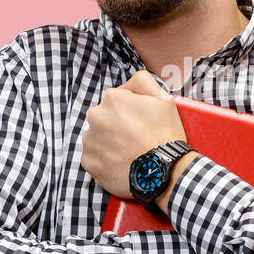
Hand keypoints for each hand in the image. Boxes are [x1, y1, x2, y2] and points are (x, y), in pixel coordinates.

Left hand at [82, 70, 186, 198]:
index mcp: (112, 98)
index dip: (131, 111)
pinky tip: (122, 163)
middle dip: (117, 126)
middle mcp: (95, 116)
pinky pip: (95, 158)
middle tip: (136, 138)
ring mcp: (90, 140)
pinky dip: (106, 161)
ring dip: (110, 143)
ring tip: (130, 152)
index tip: (141, 123)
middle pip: (105, 118)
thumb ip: (143, 81)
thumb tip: (128, 84)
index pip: (117, 101)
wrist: (162, 172)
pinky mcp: (88, 162)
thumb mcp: (164, 99)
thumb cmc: (165, 136)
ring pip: (98, 138)